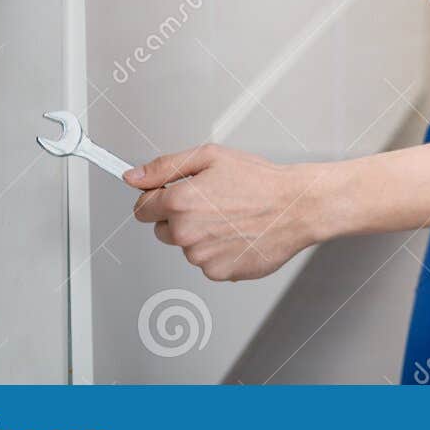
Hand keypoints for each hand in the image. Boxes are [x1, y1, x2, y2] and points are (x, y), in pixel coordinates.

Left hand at [125, 143, 318, 281]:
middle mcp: (185, 233)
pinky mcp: (218, 273)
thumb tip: (132, 177)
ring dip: (202, 235)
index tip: (174, 194)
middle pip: (163, 230)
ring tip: (233, 217)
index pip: (142, 209)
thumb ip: (165, 167)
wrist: (297, 207)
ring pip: (188, 246)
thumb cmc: (260, 181)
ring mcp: (201, 257)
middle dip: (180, 217)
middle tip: (214, 203)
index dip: (158, 198)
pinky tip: (239, 234)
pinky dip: (220, 251)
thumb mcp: (211, 156)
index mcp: (179, 202)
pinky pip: (208, 262)